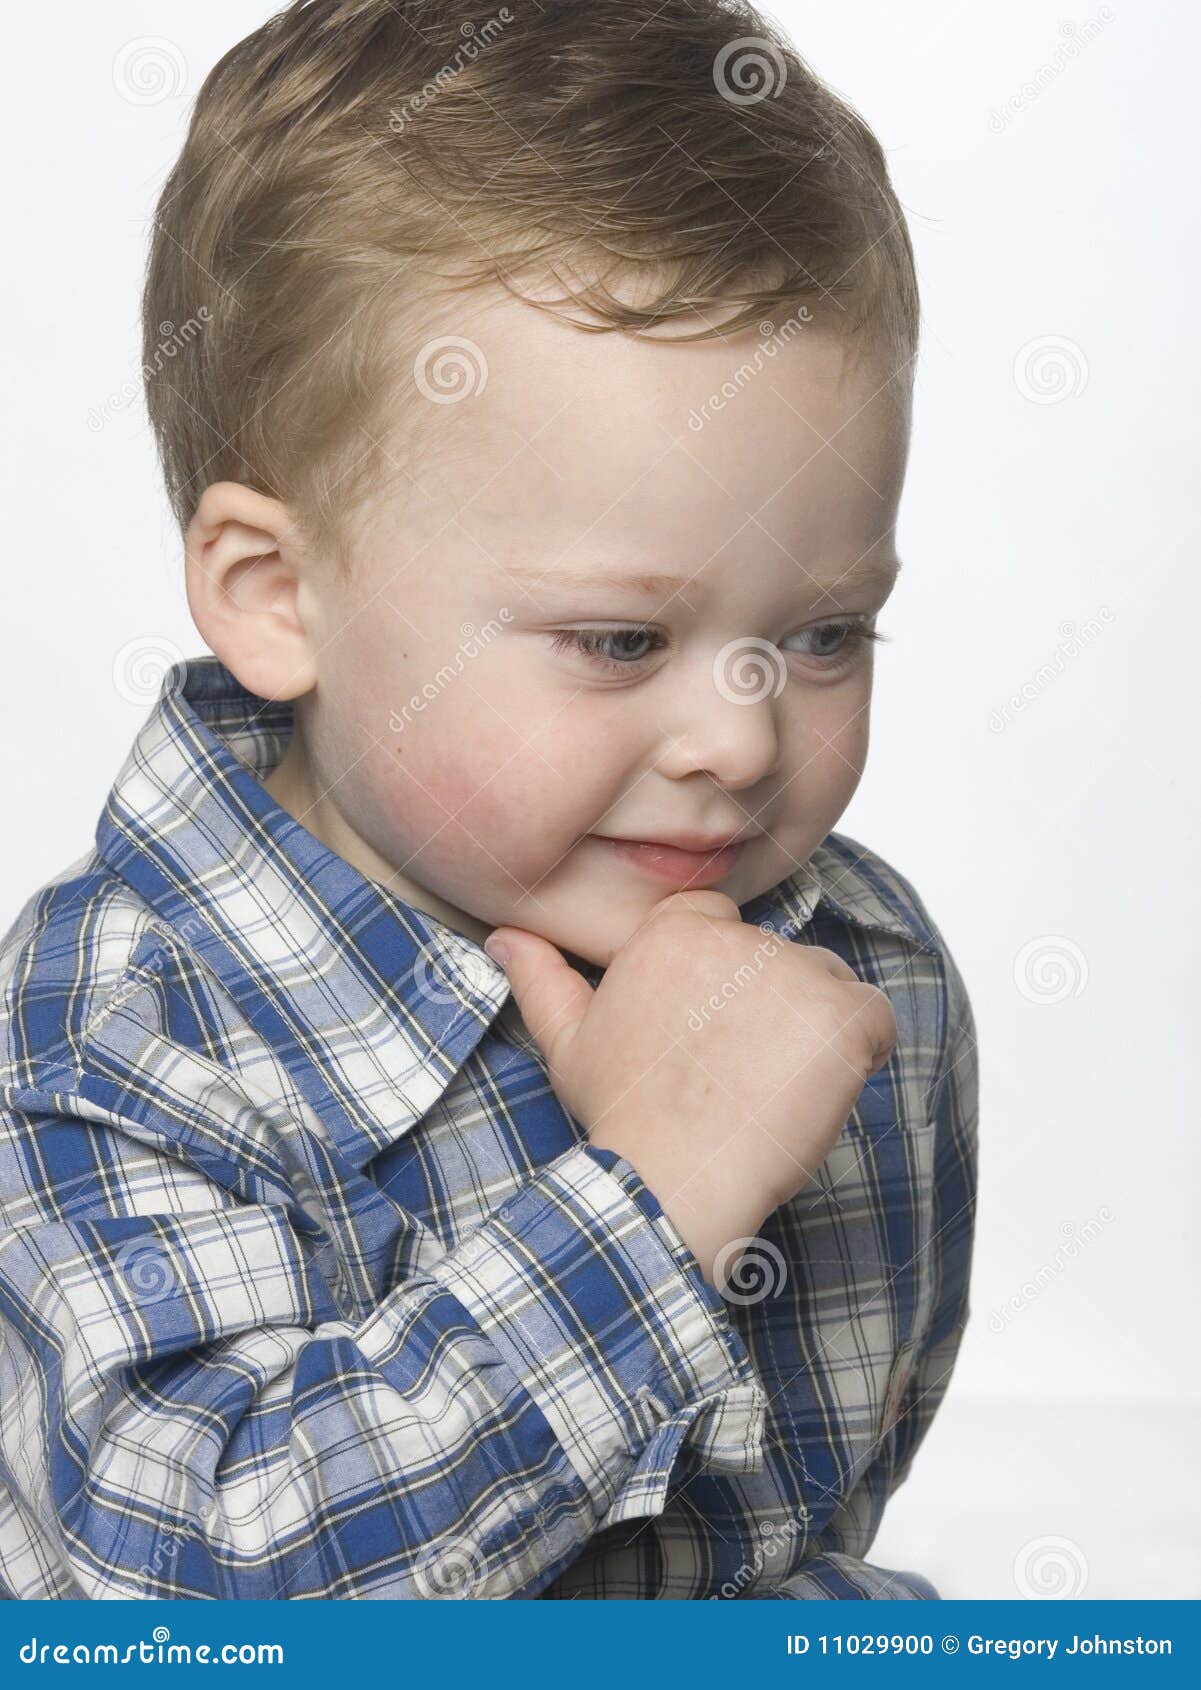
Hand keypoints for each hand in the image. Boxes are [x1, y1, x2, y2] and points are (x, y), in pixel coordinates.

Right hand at [484, 890, 895, 1283]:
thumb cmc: (623, 1115)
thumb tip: (505, 937)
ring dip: (812, 1035)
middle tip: (733, 1078)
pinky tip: (814, 1096)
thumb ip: (542, 978)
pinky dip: (860, 1057)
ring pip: (827, 987)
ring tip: (767, 1093)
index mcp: (674, 931)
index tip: (707, 1036)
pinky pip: (875, 1020)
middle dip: (769, 1013)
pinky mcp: (842, 1016)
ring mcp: (795, 974)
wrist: (668, 1182)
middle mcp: (736, 938)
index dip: (722, 985)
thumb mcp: (568, 1042)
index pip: (724, 927)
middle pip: (779, 959)